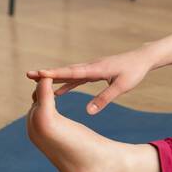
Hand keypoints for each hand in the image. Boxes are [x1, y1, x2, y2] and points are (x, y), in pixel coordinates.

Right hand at [25, 48, 151, 113]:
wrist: (143, 59)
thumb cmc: (134, 72)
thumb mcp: (122, 87)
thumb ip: (105, 98)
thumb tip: (88, 112)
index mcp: (96, 69)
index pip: (72, 72)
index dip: (55, 74)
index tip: (39, 74)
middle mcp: (90, 66)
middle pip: (65, 71)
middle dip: (47, 74)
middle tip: (28, 75)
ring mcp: (91, 69)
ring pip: (69, 74)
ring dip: (53, 78)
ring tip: (36, 82)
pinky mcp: (94, 72)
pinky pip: (77, 78)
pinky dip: (66, 83)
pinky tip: (58, 91)